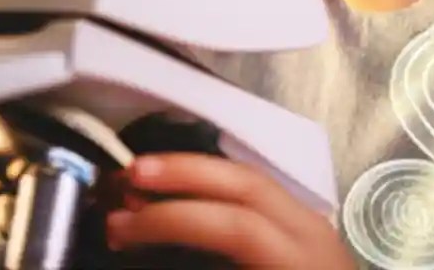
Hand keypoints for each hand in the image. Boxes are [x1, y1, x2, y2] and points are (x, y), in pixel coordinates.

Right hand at [108, 153, 353, 268]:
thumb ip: (204, 265)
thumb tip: (148, 258)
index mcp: (300, 261)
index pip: (238, 225)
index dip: (177, 220)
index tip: (123, 227)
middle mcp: (310, 233)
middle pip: (247, 185)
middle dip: (185, 175)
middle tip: (127, 177)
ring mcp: (310, 226)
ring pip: (253, 182)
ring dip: (198, 174)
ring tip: (146, 175)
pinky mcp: (302, 230)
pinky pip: (256, 196)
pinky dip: (216, 188)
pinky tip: (182, 189)